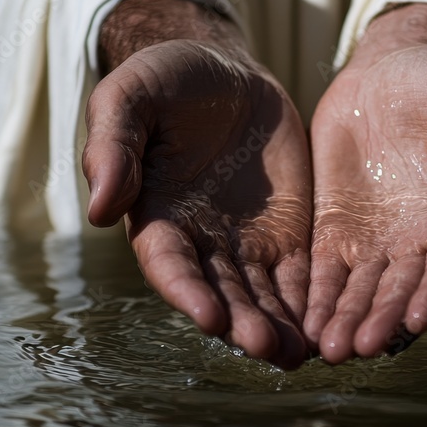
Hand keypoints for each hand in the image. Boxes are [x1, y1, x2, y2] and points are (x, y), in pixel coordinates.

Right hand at [83, 0, 311, 367]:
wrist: (226, 73)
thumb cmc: (167, 81)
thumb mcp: (132, 96)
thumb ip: (114, 146)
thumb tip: (100, 209)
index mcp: (158, 216)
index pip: (169, 264)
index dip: (186, 292)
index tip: (208, 318)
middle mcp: (201, 242)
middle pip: (221, 292)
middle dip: (242, 323)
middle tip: (266, 349)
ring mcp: (246, 243)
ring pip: (262, 295)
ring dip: (278, 326)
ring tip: (300, 354)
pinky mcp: (287, 234)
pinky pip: (300, 275)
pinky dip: (310, 303)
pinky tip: (327, 327)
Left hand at [304, 4, 426, 362]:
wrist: (391, 67)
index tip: (415, 318)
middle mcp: (420, 242)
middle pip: (401, 292)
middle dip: (380, 321)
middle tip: (357, 347)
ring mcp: (377, 241)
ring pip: (361, 292)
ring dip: (345, 321)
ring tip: (326, 349)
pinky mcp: (336, 232)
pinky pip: (325, 272)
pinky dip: (315, 298)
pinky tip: (300, 323)